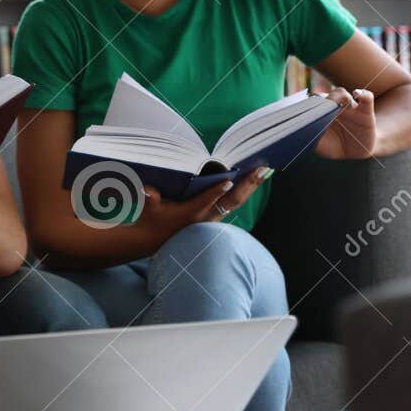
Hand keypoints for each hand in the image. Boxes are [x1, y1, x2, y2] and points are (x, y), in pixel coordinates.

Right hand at [139, 167, 267, 235]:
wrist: (155, 239)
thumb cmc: (153, 220)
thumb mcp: (150, 208)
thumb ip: (150, 197)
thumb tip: (147, 189)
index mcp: (192, 212)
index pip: (207, 200)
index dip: (216, 191)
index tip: (228, 181)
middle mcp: (207, 216)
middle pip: (232, 200)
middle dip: (247, 185)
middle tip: (261, 170)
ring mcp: (213, 218)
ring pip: (237, 202)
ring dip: (250, 187)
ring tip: (264, 172)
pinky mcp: (215, 217)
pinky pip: (234, 203)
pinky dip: (245, 192)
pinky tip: (252, 182)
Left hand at [312, 86, 376, 159]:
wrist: (355, 152)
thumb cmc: (334, 147)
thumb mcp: (321, 145)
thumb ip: (310, 137)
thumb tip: (297, 133)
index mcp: (321, 114)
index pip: (313, 103)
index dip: (309, 104)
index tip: (307, 108)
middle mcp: (333, 107)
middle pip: (325, 96)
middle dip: (321, 98)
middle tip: (321, 106)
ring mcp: (349, 107)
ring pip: (342, 94)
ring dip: (338, 96)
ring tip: (339, 100)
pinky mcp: (365, 110)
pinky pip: (366, 97)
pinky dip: (363, 94)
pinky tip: (358, 94)